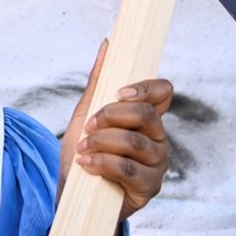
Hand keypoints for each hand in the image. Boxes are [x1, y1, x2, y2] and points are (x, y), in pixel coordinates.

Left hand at [60, 40, 172, 221]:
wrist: (71, 191)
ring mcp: (157, 164)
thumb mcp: (86, 113)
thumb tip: (108, 44)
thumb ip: (99, 82)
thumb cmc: (83, 150)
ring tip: (82, 149)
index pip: (163, 92)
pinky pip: (130, 170)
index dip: (146, 87)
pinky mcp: (149, 188)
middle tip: (89, 126)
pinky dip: (103, 164)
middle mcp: (158, 139)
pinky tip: (87, 165)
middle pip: (147, 115)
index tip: (119, 92)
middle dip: (111, 116)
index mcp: (147, 117)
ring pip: (135, 143)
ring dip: (102, 143)